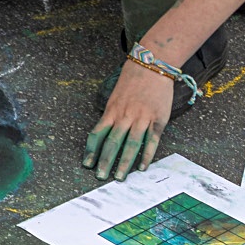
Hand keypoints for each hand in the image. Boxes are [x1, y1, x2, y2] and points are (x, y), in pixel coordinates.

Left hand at [84, 61, 176, 180]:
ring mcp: (142, 118)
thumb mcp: (114, 98)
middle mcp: (125, 116)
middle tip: (100, 177)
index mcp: (111, 111)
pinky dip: (147, 154)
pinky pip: (152, 140)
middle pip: (113, 143)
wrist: (152, 67)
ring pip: (131, 144)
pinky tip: (142, 167)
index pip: (97, 134)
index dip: (91, 151)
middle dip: (105, 161)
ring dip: (124, 162)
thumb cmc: (131, 83)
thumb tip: (103, 135)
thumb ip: (111, 116)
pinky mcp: (158, 119)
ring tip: (120, 177)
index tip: (86, 164)